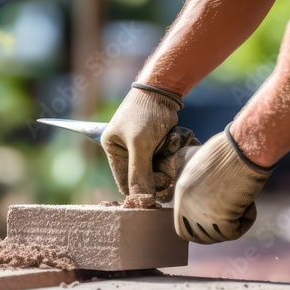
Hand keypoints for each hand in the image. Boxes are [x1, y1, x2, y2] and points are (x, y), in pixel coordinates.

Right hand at [101, 83, 198, 202]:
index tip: (159, 188)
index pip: (125, 182)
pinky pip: (167, 156)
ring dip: (169, 158)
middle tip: (168, 161)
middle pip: (145, 177)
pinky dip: (174, 149)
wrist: (163, 89)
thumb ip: (138, 173)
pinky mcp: (158, 142)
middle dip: (159, 171)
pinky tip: (176, 137)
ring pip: (159, 167)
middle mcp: (126, 150)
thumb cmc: (145, 114)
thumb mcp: (140, 145)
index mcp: (113, 150)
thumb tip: (140, 201)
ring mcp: (144, 146)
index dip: (141, 189)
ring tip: (172, 142)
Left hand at [173, 124, 272, 243]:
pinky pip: (235, 233)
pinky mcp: (220, 216)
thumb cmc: (228, 150)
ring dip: (235, 222)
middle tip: (233, 214)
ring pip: (219, 236)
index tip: (217, 220)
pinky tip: (248, 201)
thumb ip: (193, 183)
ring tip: (241, 198)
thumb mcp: (199, 163)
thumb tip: (199, 192)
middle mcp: (186, 206)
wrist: (243, 147)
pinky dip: (247, 219)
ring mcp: (201, 212)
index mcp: (180, 194)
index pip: (182, 231)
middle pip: (200, 238)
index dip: (200, 230)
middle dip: (217, 231)